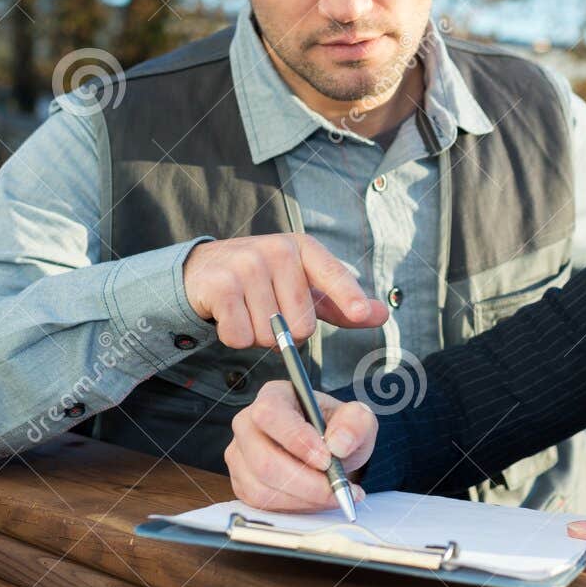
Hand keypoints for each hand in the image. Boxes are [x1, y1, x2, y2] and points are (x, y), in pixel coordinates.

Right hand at [182, 233, 388, 347]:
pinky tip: (228, 316)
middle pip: (301, 323)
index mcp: (303, 249)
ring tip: (246, 311)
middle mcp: (276, 250)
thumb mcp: (303, 286)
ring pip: (269, 335)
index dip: (348, 295)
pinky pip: (240, 336)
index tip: (360, 313)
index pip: (332, 274)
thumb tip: (381, 314)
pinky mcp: (220, 284)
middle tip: (267, 312)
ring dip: (257, 336)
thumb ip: (341, 303)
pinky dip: (235, 337)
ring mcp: (247, 264)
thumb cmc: (263, 282)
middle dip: (285, 332)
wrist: (204, 271)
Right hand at [225, 380, 379, 512]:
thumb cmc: (336, 429)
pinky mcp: (242, 482)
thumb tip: (338, 444)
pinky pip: (261, 504)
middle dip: (305, 482)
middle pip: (263, 460)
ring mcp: (240, 455)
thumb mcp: (357, 419)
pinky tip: (317, 499)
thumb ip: (355, 423)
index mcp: (274, 396)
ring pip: (262, 488)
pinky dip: (294, 507)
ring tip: (334, 494)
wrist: (329, 450)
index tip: (326, 459)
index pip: (270, 414)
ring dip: (303, 498)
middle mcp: (248, 424)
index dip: (296, 440)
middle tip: (337, 487)